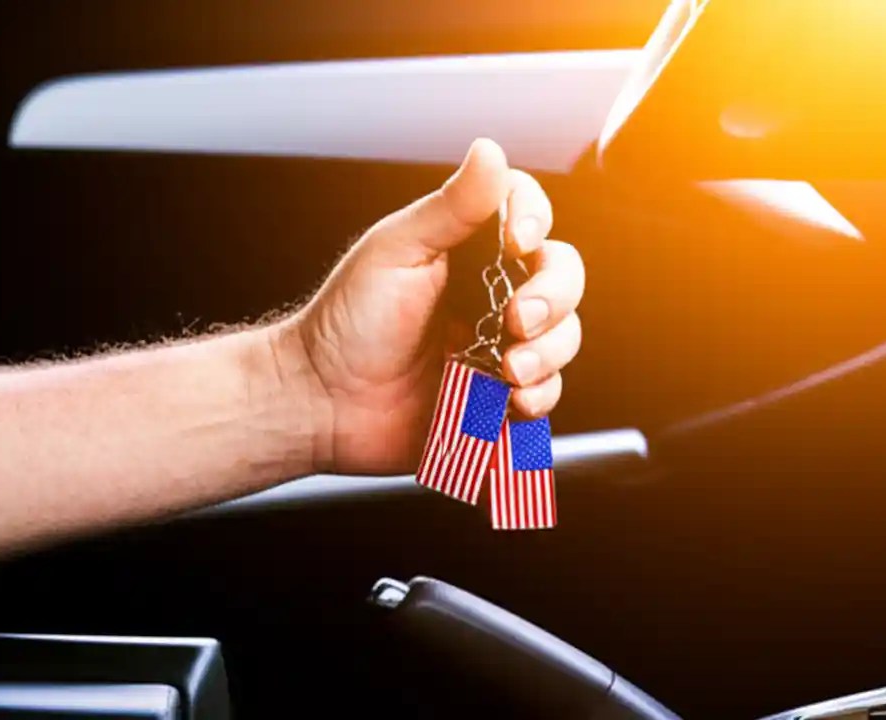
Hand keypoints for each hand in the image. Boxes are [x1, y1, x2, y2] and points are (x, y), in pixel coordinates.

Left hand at [280, 139, 584, 474]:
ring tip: (509, 372)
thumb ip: (451, 207)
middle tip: (519, 321)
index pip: (530, 218)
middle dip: (553, 299)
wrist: (322, 403)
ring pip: (563, 338)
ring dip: (549, 353)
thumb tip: (489, 149)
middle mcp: (494, 295)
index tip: (519, 241)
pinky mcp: (499, 397)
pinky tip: (511, 401)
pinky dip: (539, 396)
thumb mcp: (397, 252)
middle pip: (562, 278)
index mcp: (470, 251)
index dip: (536, 222)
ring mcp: (500, 346)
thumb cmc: (347, 321)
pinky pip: (545, 393)